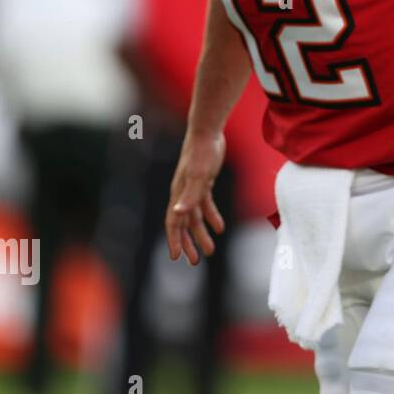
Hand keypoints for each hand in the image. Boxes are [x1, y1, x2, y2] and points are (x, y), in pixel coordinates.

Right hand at [166, 131, 226, 264]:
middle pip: (183, 224)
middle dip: (188, 243)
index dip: (174, 240)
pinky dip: (212, 216)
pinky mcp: (203, 182)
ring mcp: (193, 188)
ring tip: (210, 250)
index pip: (173, 223)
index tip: (176, 257)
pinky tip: (220, 228)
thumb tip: (178, 214)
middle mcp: (182, 193)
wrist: (207, 132)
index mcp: (178, 194)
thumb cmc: (202, 153)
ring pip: (195, 217)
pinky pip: (206, 204)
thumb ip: (190, 196)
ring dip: (201, 233)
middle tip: (194, 261)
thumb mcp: (199, 176)